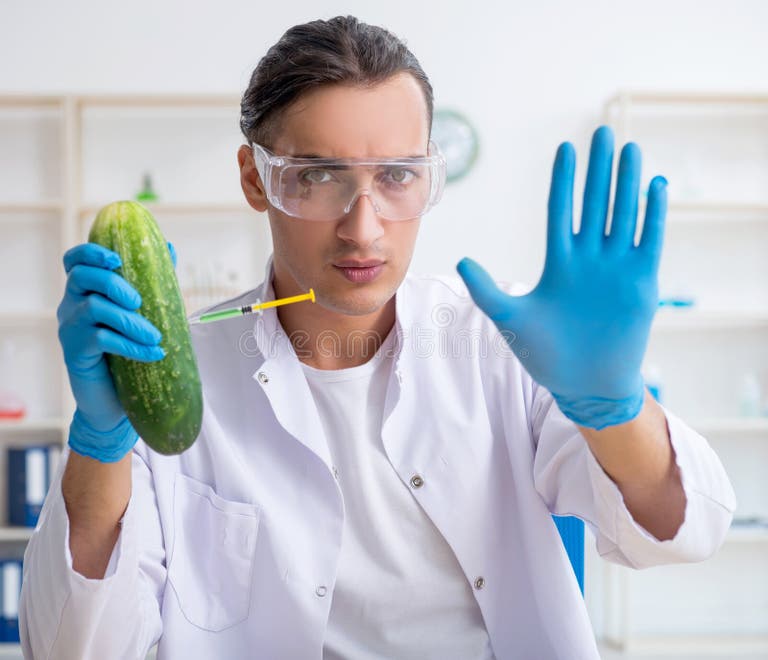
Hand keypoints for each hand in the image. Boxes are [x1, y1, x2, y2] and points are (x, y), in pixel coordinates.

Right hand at [57, 241, 176, 461]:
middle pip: (83, 277)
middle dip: (114, 283)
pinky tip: (154, 354)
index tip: (117, 258)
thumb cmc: (127, 352)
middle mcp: (71, 305)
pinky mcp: (75, 352)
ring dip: (131, 321)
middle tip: (139, 301)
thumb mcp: (140, 314)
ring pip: (94, 309)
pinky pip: (102, 340)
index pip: (75, 261)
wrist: (112, 400)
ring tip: (155, 336)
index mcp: (85, 291)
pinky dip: (133, 346)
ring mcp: (70, 329)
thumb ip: (150, 283)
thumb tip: (169, 248)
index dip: (91, 252)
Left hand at [457, 126, 666, 428]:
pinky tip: (654, 184)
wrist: (585, 384)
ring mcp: (617, 268)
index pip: (561, 210)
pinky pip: (649, 239)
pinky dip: (652, 213)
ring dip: (627, 183)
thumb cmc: (546, 355)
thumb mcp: (510, 318)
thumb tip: (460, 261)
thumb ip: (486, 290)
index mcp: (559, 262)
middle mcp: (589, 259)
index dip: (563, 180)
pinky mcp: (641, 281)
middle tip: (604, 133)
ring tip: (631, 149)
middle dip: (599, 169)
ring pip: (623, 214)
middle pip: (595, 203)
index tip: (565, 149)